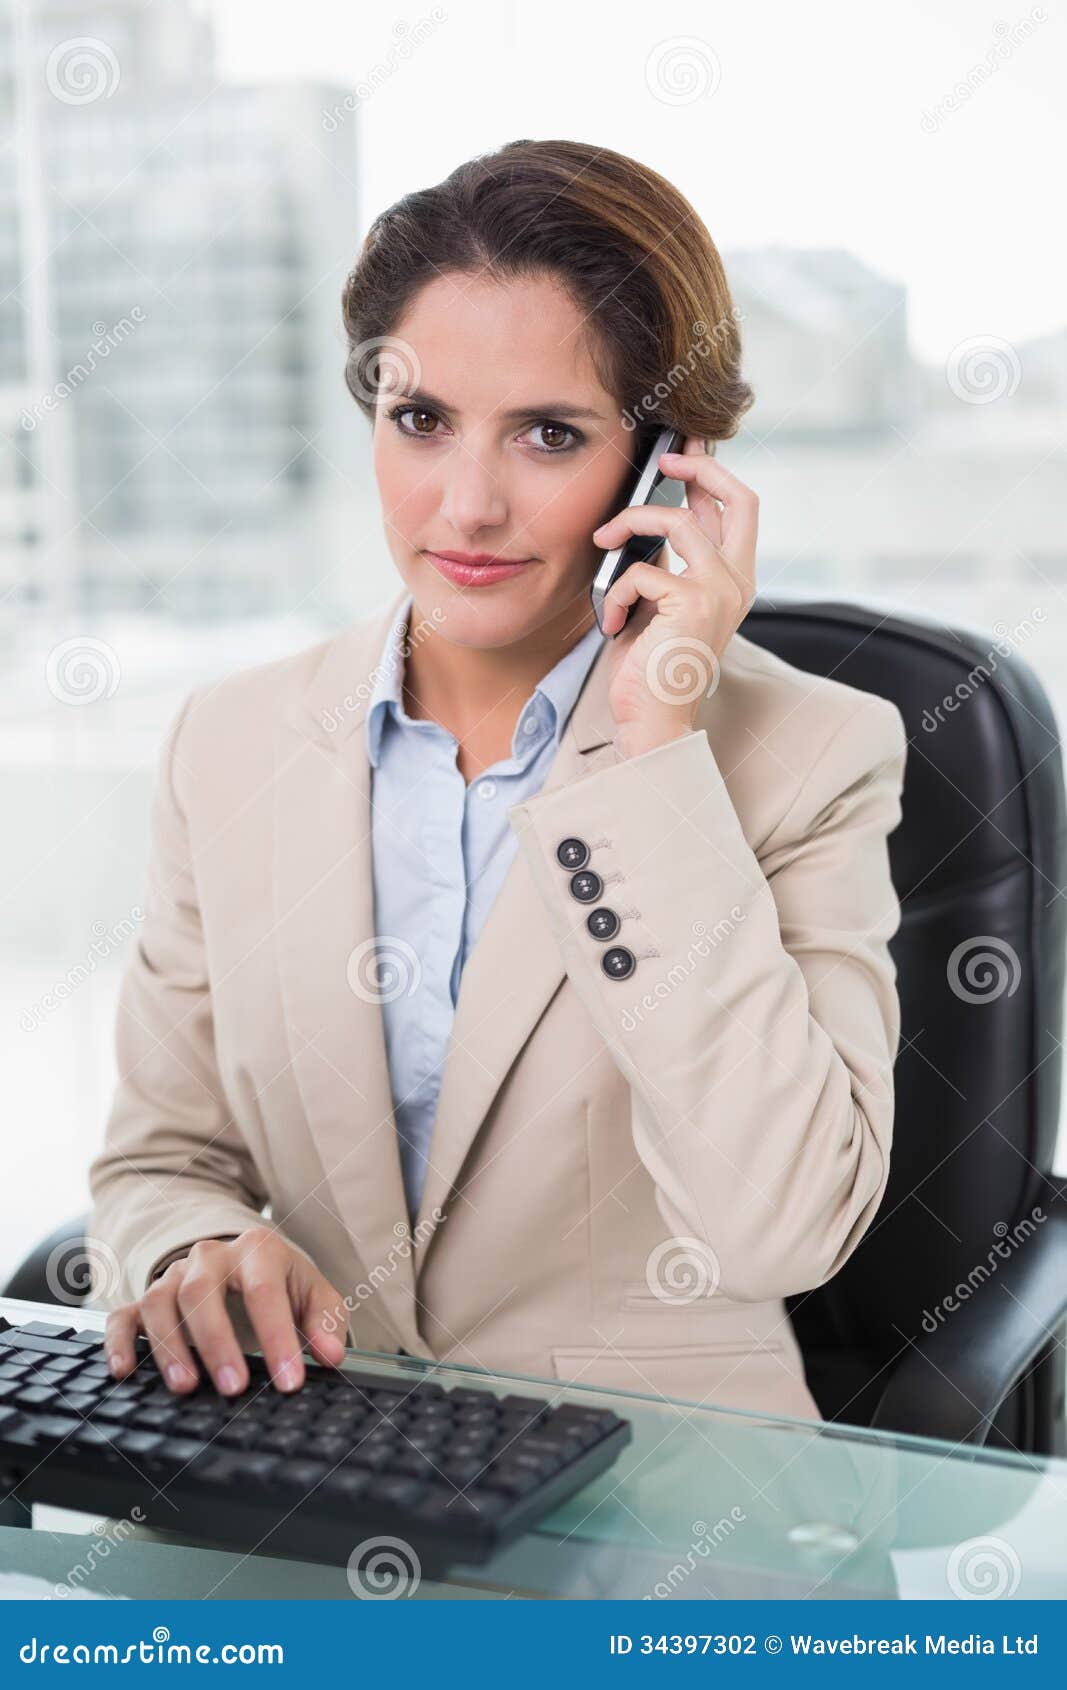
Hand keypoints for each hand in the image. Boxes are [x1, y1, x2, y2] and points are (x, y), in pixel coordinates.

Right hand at [104, 1226, 348, 1395]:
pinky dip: (119, 1342)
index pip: (264, 1291)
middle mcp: (210, 1257)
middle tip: (233, 1387)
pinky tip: (124, 1371)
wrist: (242, 1260)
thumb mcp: (312, 1292)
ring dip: (170, 1347)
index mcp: (257, 1249)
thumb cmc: (280, 1282)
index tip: (289, 1381)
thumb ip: (326, 1321)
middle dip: (216, 1342)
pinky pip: (122, 1316)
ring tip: (186, 1387)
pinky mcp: (145, 1299)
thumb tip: (331, 1355)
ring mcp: (174, 1276)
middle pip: (202, 1291)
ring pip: (160, 1302)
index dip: (277, 1337)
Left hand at [591, 435, 757, 760]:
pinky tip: (609, 621)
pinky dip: (614, 592)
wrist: (654, 719)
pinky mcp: (693, 604)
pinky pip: (642, 571)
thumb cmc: (652, 666)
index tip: (681, 454)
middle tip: (662, 463)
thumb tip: (650, 520)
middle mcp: (739, 582)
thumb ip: (669, 562)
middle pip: (737, 497)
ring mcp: (721, 591)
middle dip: (698, 468)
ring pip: (677, 522)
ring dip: (629, 526)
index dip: (712, 473)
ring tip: (602, 543)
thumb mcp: (662, 602)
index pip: (740, 508)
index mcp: (736, 579)